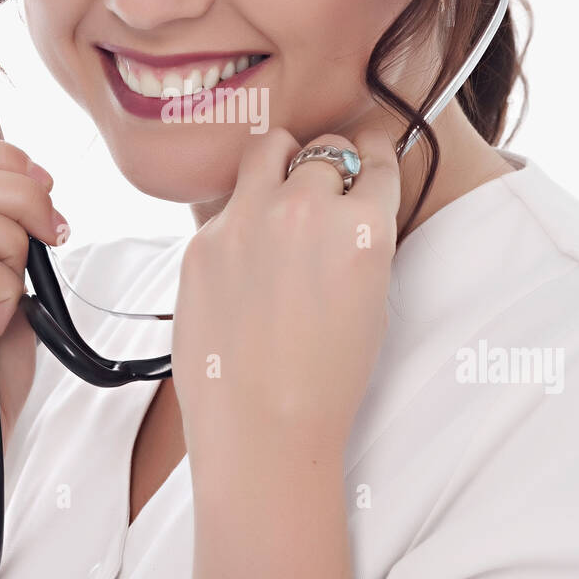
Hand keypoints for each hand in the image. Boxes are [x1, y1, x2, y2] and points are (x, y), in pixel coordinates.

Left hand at [170, 121, 400, 476]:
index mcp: (363, 226)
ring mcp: (249, 219)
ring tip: (278, 189)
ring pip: (268, 149)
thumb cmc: (326, 380)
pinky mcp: (203, 240)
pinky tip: (243, 263)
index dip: (373, 155)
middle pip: (323, 151)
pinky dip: (239, 219)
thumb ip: (360, 240)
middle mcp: (307, 209)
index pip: (375, 157)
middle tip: (321, 192)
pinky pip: (227, 205)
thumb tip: (348, 206)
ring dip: (279, 163)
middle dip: (327, 168)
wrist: (263, 429)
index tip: (367, 153)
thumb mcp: (373, 301)